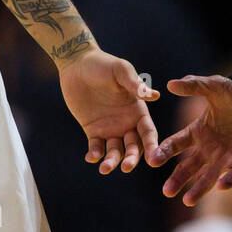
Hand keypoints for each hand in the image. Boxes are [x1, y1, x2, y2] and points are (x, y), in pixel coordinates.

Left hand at [58, 48, 159, 173]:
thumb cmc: (103, 64)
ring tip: (105, 168)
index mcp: (138, 110)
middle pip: (134, 147)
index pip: (148, 132)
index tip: (153, 159)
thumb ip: (135, 84)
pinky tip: (91, 157)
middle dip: (132, 158)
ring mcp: (110, 128)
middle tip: (127, 167)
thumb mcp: (121, 70)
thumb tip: (154, 95)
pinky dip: (95, 154)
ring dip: (112, 161)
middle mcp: (127, 123)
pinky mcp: (93, 130)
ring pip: (115, 151)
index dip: (152, 145)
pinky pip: (96, 147)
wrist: (77, 64)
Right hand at [146, 75, 231, 205]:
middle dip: (177, 180)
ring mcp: (224, 159)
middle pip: (188, 168)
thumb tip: (170, 84)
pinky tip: (221, 186)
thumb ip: (193, 85)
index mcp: (197, 132)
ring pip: (208, 177)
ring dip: (198, 189)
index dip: (164, 152)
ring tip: (187, 201)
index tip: (153, 160)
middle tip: (167, 191)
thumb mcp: (214, 86)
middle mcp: (207, 149)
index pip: (176, 145)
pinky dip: (228, 181)